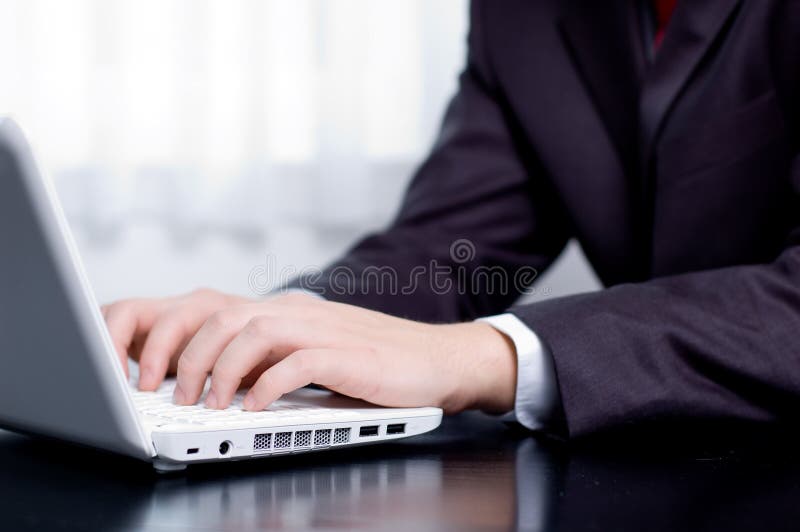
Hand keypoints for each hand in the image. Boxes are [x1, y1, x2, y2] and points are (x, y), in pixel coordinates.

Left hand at [103, 290, 517, 413]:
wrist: (434, 360)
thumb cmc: (366, 364)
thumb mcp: (303, 352)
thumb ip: (260, 355)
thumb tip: (202, 377)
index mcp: (277, 310)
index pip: (203, 303)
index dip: (160, 328)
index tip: (133, 368)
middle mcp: (293, 311)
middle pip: (217, 311)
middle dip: (177, 351)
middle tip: (157, 391)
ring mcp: (320, 329)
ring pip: (249, 332)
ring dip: (217, 371)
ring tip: (205, 405)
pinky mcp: (347, 355)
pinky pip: (296, 364)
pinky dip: (268, 387)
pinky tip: (257, 408)